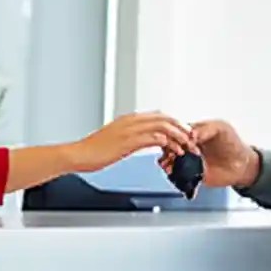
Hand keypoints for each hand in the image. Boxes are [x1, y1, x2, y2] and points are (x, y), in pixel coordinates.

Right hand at [66, 111, 193, 172]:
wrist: (79, 155)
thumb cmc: (94, 151)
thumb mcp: (115, 140)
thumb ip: (130, 137)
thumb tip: (142, 141)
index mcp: (129, 120)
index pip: (158, 116)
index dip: (174, 124)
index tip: (183, 134)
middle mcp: (131, 121)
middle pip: (164, 118)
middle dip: (180, 128)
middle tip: (191, 139)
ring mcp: (129, 130)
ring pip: (161, 126)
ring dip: (177, 136)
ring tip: (186, 146)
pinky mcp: (127, 141)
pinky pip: (152, 138)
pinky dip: (165, 142)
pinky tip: (171, 149)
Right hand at [161, 119, 258, 188]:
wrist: (242, 165)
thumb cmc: (233, 143)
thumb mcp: (221, 128)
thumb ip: (206, 128)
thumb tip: (191, 135)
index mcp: (194, 132)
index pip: (177, 132)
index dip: (175, 136)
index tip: (178, 141)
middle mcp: (189, 146)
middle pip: (171, 145)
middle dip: (168, 149)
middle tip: (172, 153)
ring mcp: (189, 160)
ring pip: (171, 159)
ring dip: (166, 161)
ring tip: (168, 164)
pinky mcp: (192, 173)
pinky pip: (178, 174)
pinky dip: (172, 173)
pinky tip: (171, 171)